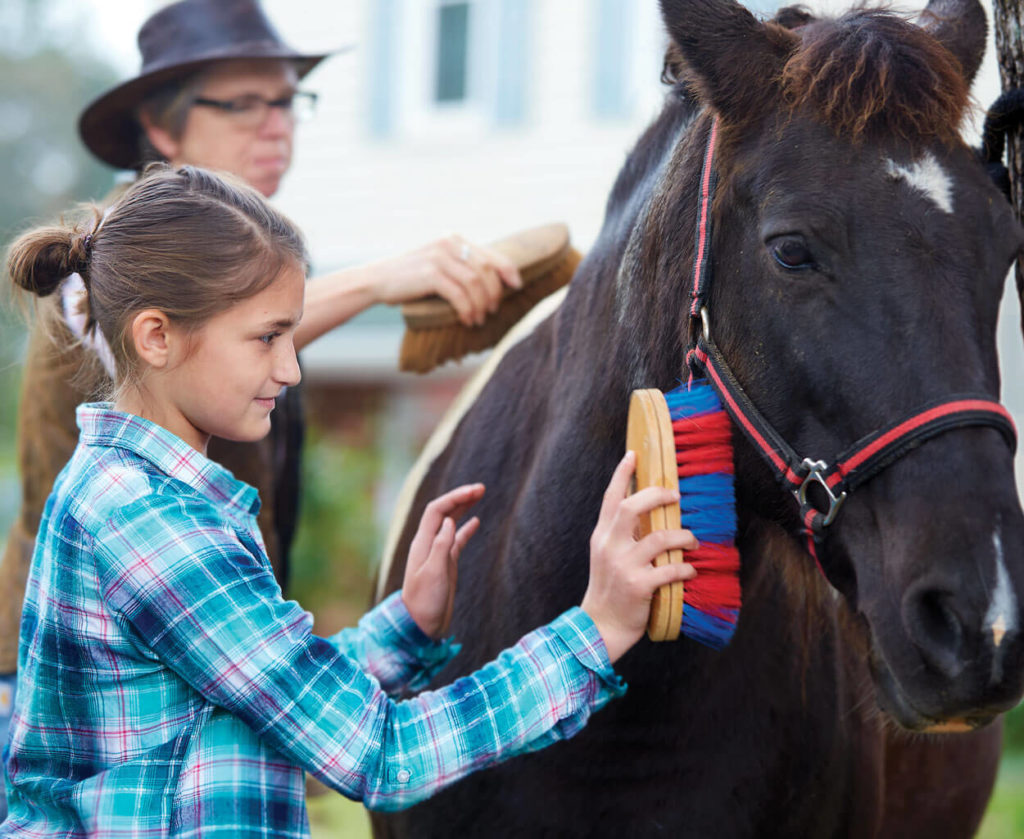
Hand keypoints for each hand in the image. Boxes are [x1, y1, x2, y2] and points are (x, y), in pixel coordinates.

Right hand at [368, 235, 522, 325]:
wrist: (378, 280)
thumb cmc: (411, 278)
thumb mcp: (439, 266)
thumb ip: (461, 267)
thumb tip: (492, 285)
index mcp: (454, 240)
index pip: (491, 255)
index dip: (508, 271)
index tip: (517, 286)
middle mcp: (449, 244)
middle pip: (486, 270)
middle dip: (493, 294)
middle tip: (491, 311)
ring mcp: (439, 257)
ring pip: (475, 283)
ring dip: (481, 305)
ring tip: (478, 319)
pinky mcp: (430, 274)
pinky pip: (459, 294)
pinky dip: (467, 309)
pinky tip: (467, 320)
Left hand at [402, 483, 485, 638]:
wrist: (422, 627)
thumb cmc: (426, 603)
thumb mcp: (434, 574)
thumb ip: (441, 546)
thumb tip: (449, 520)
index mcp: (423, 544)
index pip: (437, 511)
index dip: (455, 497)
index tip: (475, 491)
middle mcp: (429, 544)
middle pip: (444, 512)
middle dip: (460, 497)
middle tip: (481, 488)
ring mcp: (438, 553)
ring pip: (451, 523)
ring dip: (463, 508)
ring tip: (480, 496)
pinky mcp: (446, 564)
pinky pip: (456, 540)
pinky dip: (466, 529)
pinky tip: (476, 521)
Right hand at [581, 452, 698, 662]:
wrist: (600, 626)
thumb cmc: (609, 589)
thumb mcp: (606, 556)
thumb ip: (621, 535)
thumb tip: (648, 512)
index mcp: (602, 536)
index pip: (611, 498)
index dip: (622, 474)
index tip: (634, 455)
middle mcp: (609, 546)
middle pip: (631, 508)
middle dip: (657, 496)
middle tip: (675, 496)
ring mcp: (623, 566)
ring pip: (659, 538)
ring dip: (682, 536)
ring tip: (693, 541)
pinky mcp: (638, 586)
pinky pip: (669, 569)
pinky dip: (685, 568)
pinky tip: (691, 570)